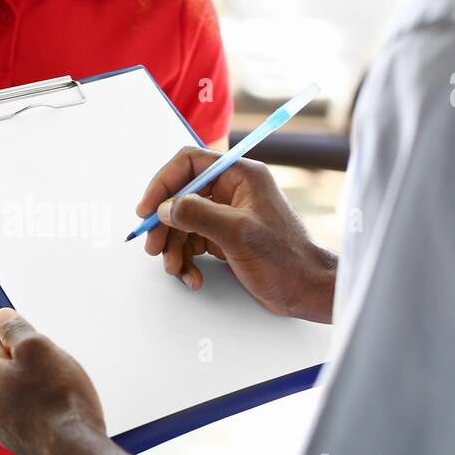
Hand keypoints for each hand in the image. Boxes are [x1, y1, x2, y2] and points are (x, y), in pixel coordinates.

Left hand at [0, 308, 107, 454]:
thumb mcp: (37, 348)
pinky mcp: (26, 448)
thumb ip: (16, 330)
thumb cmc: (57, 399)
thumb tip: (3, 318)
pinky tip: (67, 418)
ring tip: (67, 398)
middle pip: (13, 374)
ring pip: (26, 399)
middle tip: (59, 374)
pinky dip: (51, 417)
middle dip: (36, 371)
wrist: (75, 453)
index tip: (45, 352)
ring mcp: (6, 431)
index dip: (28, 345)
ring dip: (44, 395)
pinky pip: (38, 422)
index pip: (2, 347)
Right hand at [136, 146, 336, 322]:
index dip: (163, 184)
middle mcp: (233, 191)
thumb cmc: (286, 259)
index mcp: (241, 176)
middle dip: (165, 224)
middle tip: (154, 246)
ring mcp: (228, 215)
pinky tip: (193, 276)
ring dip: (174, 247)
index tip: (147, 209)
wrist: (306, 290)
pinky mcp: (226, 238)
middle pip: (181, 197)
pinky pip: (194, 243)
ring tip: (176, 268)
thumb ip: (198, 215)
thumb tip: (165, 207)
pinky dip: (187, 260)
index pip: (190, 164)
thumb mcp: (238, 234)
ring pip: (184, 223)